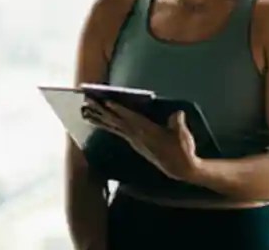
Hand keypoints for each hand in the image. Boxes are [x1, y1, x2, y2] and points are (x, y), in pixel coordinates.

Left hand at [82, 99, 199, 182]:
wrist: (180, 168)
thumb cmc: (182, 149)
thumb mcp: (182, 135)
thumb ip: (177, 123)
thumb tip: (177, 113)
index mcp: (147, 132)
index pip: (130, 118)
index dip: (119, 109)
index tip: (106, 101)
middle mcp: (136, 136)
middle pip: (115, 121)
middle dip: (101, 111)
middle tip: (87, 102)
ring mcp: (134, 140)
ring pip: (113, 127)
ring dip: (99, 118)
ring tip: (85, 112)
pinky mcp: (134, 143)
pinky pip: (116, 131)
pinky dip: (106, 125)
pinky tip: (100, 121)